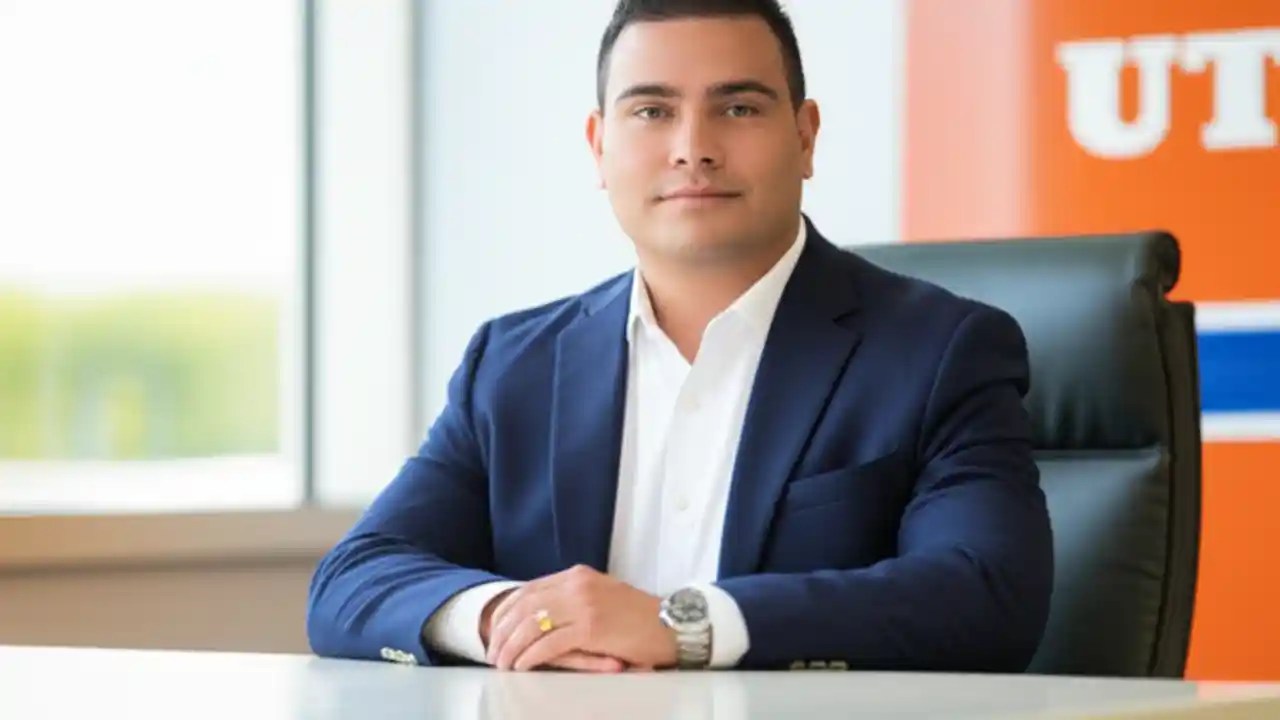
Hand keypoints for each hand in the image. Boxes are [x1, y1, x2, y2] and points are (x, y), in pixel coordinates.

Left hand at [484, 565, 677, 671]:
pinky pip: (550, 643)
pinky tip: (522, 665)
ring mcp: (584, 605)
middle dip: (503, 631)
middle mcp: (578, 585)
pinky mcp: (591, 628)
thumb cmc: (638, 617)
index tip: (495, 628)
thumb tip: (542, 615)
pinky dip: (531, 656)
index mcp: (578, 575)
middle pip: (525, 606)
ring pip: (533, 625)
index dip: (507, 610)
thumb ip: (574, 599)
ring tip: (503, 662)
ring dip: (512, 646)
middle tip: (492, 651)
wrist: (670, 624)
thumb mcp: (601, 596)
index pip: (529, 590)